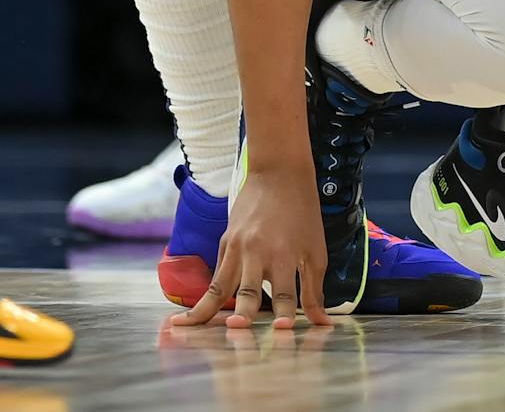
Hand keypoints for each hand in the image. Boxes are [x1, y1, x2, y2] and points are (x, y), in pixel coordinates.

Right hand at [167, 164, 332, 330]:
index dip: (284, 313)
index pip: (285, 292)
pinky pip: (217, 274)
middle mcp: (257, 252)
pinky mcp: (224, 242)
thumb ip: (314, 289)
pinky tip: (196, 312)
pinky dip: (208, 294)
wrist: (278, 172)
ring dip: (204, 309)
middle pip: (247, 291)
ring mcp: (237, 247)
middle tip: (235, 332)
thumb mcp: (315, 250)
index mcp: (284, 253)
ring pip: (219, 285)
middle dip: (242, 315)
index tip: (282, 330)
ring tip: (182, 327)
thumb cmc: (302, 213)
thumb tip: (322, 322)